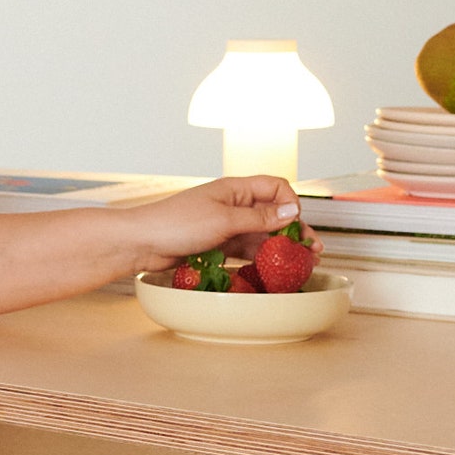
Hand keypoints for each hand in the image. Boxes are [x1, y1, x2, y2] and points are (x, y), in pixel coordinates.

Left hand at [120, 177, 321, 273]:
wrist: (142, 243)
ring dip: (282, 247)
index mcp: (235, 188)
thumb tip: (292, 211)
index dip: (290, 203)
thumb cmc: (176, 223)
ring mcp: (226, 225)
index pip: (275, 186)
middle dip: (294, 230)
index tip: (295, 222)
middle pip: (273, 213)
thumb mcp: (223, 220)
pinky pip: (247, 249)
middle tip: (313, 250)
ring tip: (302, 264)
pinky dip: (262, 257)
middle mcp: (233, 204)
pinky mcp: (219, 244)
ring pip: (262, 234)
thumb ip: (259, 218)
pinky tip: (275, 268)